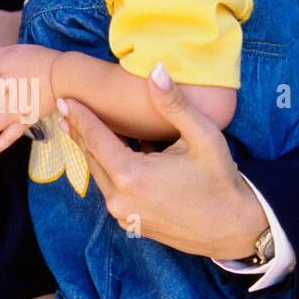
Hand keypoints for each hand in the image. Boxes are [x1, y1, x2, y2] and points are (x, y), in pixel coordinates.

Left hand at [58, 68, 265, 258]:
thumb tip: (155, 69)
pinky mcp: (130, 223)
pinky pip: (112, 190)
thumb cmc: (220, 179)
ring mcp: (124, 214)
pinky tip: (112, 154)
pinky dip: (109, 170)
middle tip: (66, 110)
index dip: (80, 117)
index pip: (96, 138)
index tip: (64, 100)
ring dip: (93, 151)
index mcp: (132, 176)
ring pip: (100, 175)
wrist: (233, 228)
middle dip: (80, 131)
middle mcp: (121, 199)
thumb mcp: (202, 136)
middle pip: (92, 157)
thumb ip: (173, 103)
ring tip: (81, 128)